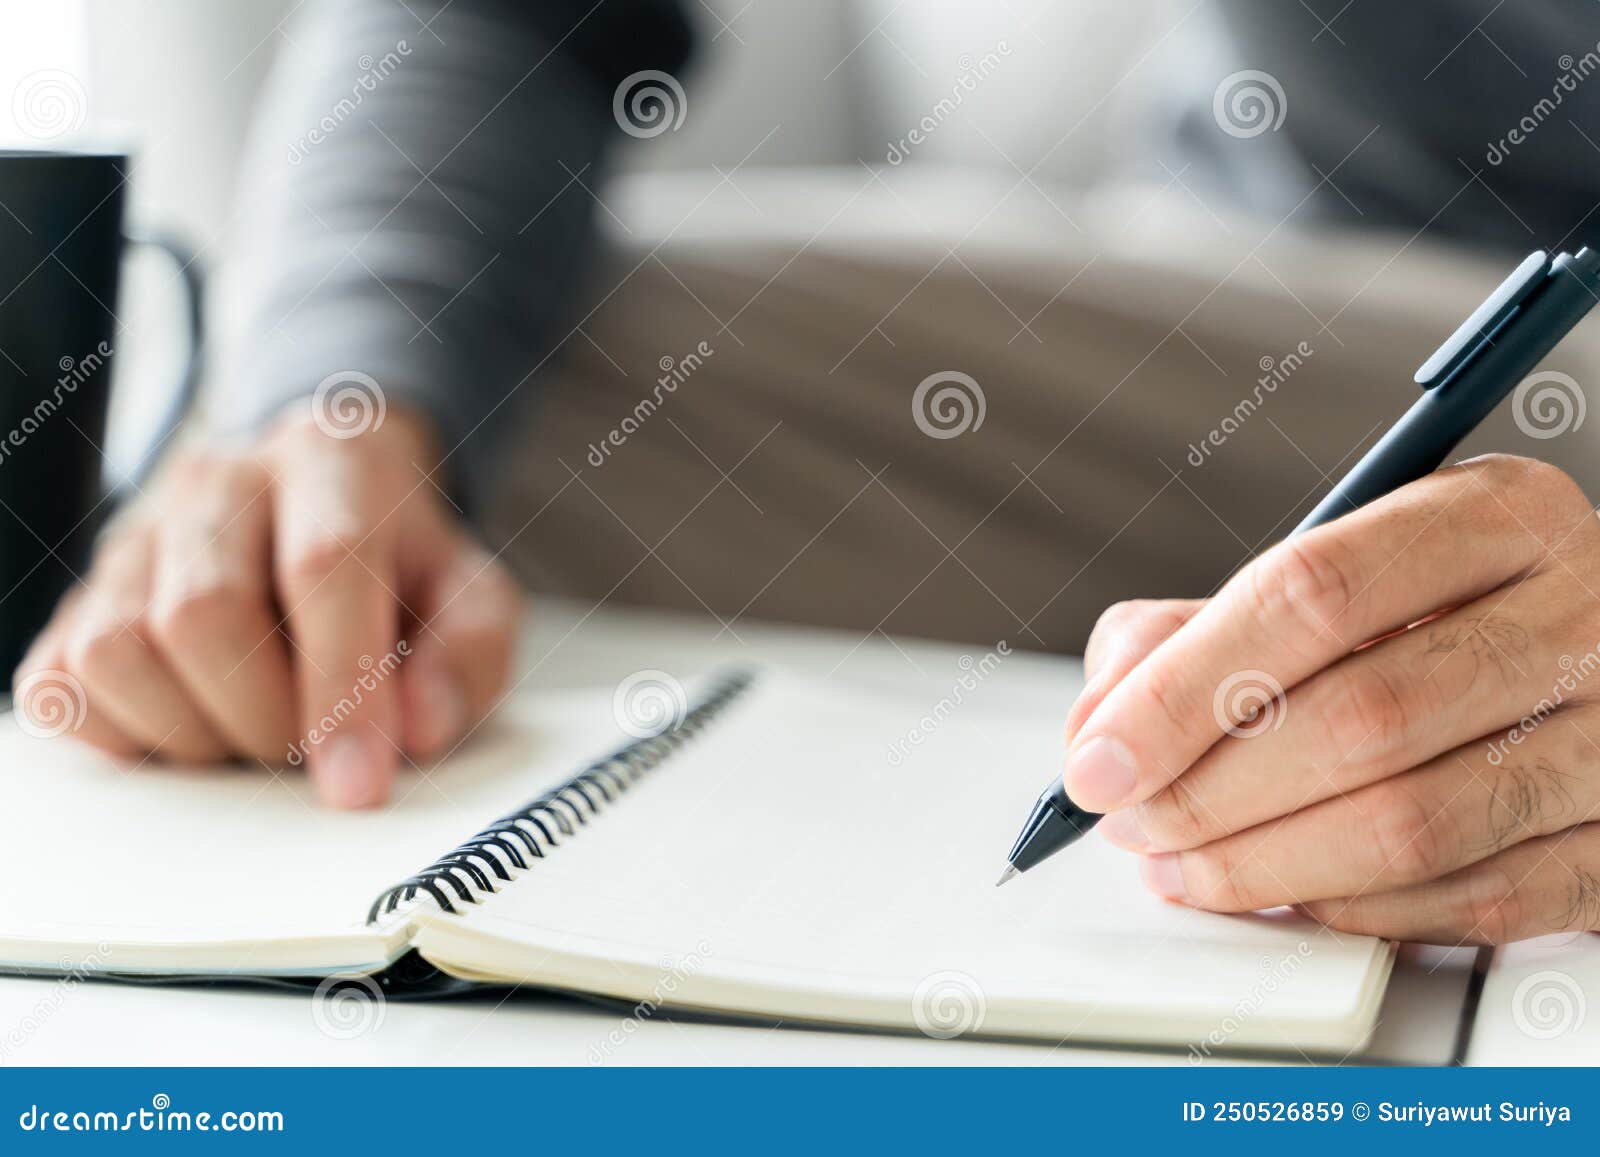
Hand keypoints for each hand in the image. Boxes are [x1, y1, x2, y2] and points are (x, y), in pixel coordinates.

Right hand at [12, 405, 522, 807]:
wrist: (333, 513)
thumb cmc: (403, 569)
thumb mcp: (471, 599)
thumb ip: (467, 656)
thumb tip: (419, 729)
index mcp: (331, 459)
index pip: (323, 565)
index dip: (341, 686)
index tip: (359, 785)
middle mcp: (219, 481)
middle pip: (204, 613)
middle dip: (265, 717)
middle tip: (310, 746)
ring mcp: (136, 534)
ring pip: (117, 650)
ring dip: (194, 732)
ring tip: (257, 731)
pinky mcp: (81, 595)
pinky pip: (64, 684)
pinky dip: (128, 734)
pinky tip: (199, 725)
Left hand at [1068, 454, 1599, 943]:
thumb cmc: (1440, 617)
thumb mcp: (1335, 575)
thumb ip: (1199, 631)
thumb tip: (1100, 721)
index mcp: (1490, 514)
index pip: (1310, 593)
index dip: (1184, 688)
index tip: (1101, 757)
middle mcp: (1576, 610)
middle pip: (1360, 718)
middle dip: (1211, 792)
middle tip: (1132, 822)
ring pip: (1414, 824)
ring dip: (1266, 865)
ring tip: (1184, 868)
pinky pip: (1480, 899)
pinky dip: (1361, 913)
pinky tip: (1293, 895)